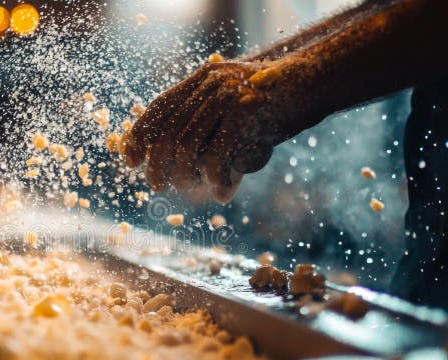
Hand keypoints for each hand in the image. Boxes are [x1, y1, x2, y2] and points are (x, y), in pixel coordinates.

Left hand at [125, 59, 312, 202]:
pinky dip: (214, 181)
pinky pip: (215, 157)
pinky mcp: (244, 113)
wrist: (316, 80)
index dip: (139, 136)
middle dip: (158, 166)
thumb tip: (178, 168)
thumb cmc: (276, 102)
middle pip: (168, 134)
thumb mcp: (235, 106)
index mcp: (202, 80)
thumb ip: (209, 125)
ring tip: (197, 190)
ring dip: (188, 178)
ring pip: (187, 148)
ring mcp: (227, 97)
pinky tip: (221, 193)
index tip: (131, 161)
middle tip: (158, 186)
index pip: (158, 109)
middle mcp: (210, 85)